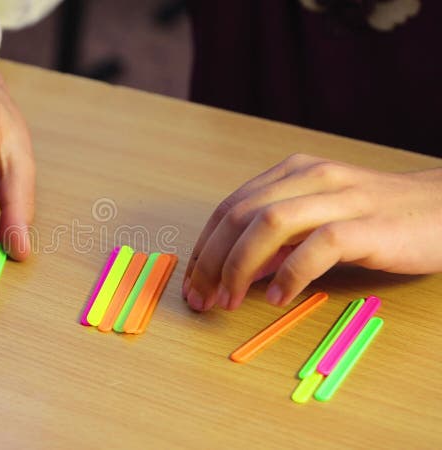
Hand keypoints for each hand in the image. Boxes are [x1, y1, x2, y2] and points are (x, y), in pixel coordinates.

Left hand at [182, 153, 441, 310]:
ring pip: (267, 224)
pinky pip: (317, 247)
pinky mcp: (367, 225)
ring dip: (238, 267)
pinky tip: (278, 298)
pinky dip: (290, 274)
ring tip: (228, 302)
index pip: (229, 208)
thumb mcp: (317, 222)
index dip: (203, 247)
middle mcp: (310, 178)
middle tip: (200, 300)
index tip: (191, 283)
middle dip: (209, 261)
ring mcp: (339, 198)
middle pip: (238, 215)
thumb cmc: (379, 220)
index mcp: (292, 173)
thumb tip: (233, 272)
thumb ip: (278, 242)